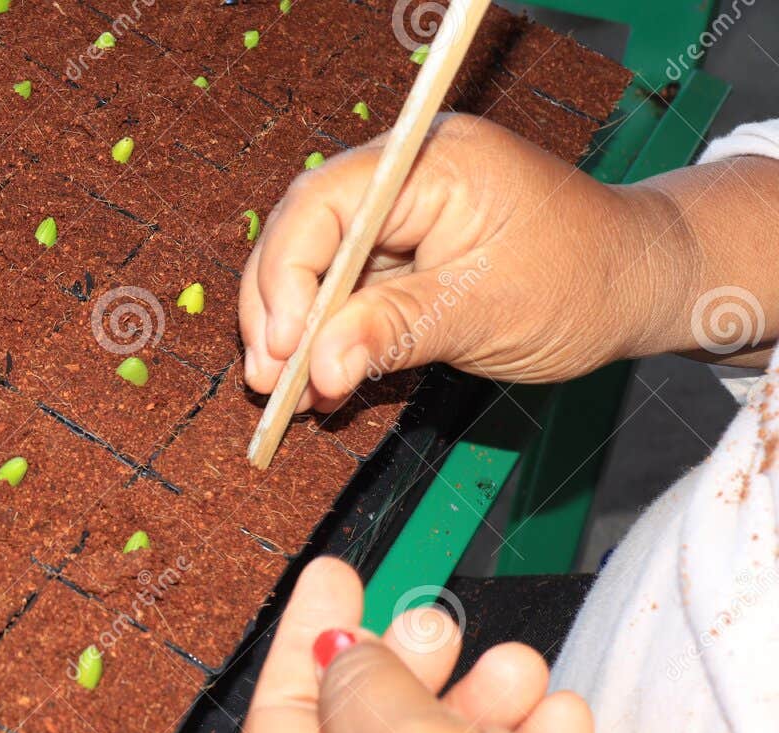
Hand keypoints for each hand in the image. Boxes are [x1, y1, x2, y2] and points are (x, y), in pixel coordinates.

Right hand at [237, 114, 693, 409]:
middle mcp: (402, 177)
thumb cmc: (584, 282)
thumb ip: (394, 331)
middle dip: (277, 311)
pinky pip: (338, 293)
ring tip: (285, 396)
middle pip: (302, 234)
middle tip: (268, 383)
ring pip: (309, 269)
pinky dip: (321, 340)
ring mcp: (395, 217)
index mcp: (430, 163)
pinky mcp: (396, 255)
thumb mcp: (487, 311)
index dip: (288, 276)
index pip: (325, 206)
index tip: (284, 348)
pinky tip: (314, 384)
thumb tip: (317, 368)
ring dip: (291, 334)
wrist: (636, 285)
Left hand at [238, 557, 702, 732]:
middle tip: (437, 625)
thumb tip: (345, 653)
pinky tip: (560, 725)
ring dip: (486, 696)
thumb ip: (362, 687)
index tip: (333, 580)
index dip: (305, 641)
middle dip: (409, 665)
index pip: (281, 721)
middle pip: (371, 731)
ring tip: (517, 674)